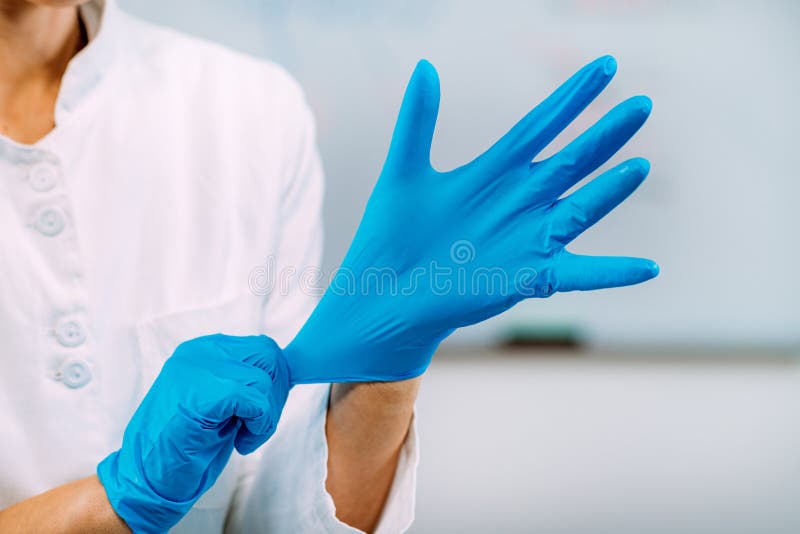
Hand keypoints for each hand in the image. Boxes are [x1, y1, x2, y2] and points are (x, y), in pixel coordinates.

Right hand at [97, 334, 289, 532]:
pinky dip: (259, 427)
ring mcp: (196, 371)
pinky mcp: (201, 396)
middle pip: (268, 357)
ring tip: (243, 437)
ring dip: (265, 417)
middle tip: (256, 425)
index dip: (275, 382)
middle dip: (274, 395)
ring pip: (264, 382)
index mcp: (201, 349)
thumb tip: (286, 367)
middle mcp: (198, 352)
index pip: (262, 348)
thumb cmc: (187, 443)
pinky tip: (240, 443)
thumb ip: (244, 378)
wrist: (149, 476)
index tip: (261, 413)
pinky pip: (256, 403)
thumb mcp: (220, 400)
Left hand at [284, 55, 657, 382]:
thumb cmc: (390, 236)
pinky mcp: (528, 277)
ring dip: (610, 191)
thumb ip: (417, 121)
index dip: (572, 97)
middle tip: (642, 104)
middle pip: (571, 161)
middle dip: (606, 134)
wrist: (382, 294)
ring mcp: (527, 240)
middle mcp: (519, 203)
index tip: (603, 65)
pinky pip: (578, 274)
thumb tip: (425, 66)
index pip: (540, 126)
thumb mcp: (403, 171)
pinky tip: (648, 268)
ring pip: (580, 210)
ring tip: (640, 166)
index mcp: (492, 173)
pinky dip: (612, 272)